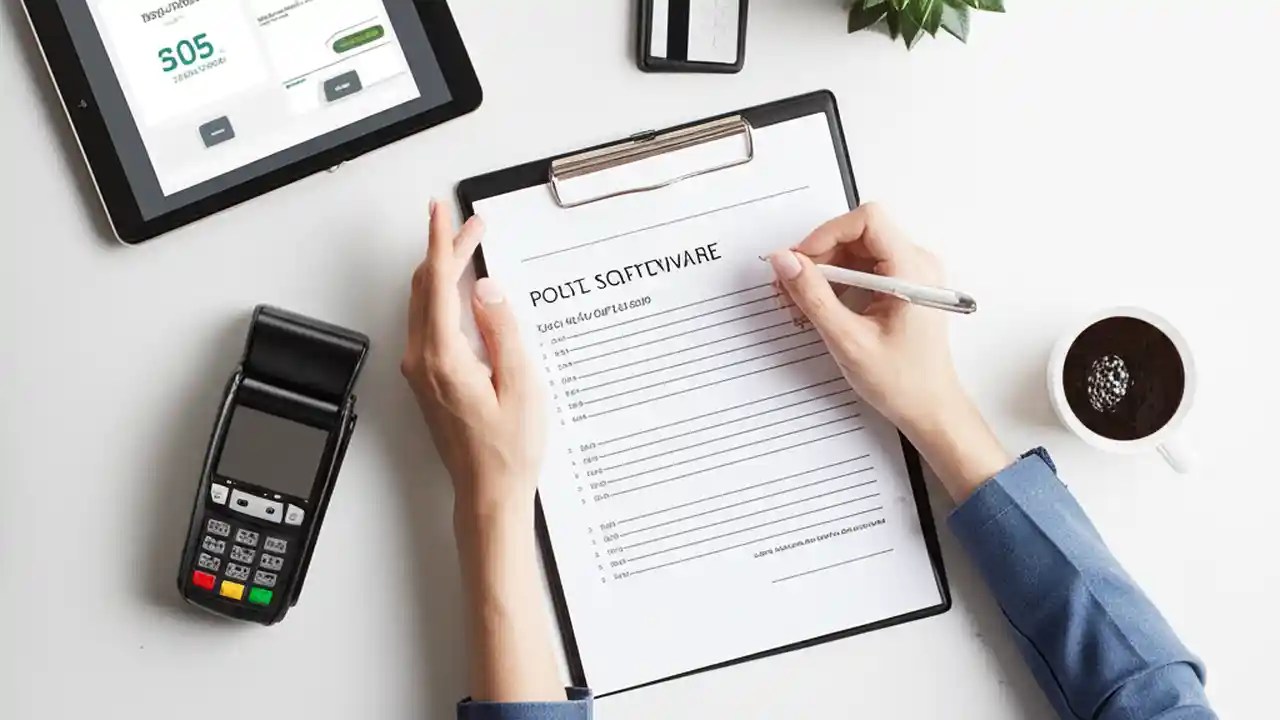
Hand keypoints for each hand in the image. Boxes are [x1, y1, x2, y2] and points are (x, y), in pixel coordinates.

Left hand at [401, 201, 561, 701]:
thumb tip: (486, 289)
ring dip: (443, 274)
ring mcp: (420, 372)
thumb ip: (503, 331)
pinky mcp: (426, 381)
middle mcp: (422, 361)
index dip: (441, 241)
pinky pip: (428, 325)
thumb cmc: (508, 450)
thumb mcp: (521, 385)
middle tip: (473, 227)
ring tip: (470, 252)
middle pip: (425, 288)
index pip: (435, 282)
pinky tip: (463, 295)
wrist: (488, 495)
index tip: (442, 211)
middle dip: (446, 251)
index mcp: (443, 357)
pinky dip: (442, 298)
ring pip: (423, 305)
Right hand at [769, 204, 1010, 501]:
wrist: (930, 407)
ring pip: (859, 249)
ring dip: (827, 269)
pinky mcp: (904, 284)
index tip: (802, 261)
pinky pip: (866, 266)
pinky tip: (826, 306)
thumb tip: (784, 260)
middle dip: (821, 254)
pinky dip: (840, 281)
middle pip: (859, 233)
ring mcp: (912, 273)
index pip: (867, 220)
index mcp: (912, 271)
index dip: (827, 234)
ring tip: (805, 300)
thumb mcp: (847, 340)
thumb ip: (812, 296)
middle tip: (793, 284)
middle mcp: (918, 263)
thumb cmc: (901, 382)